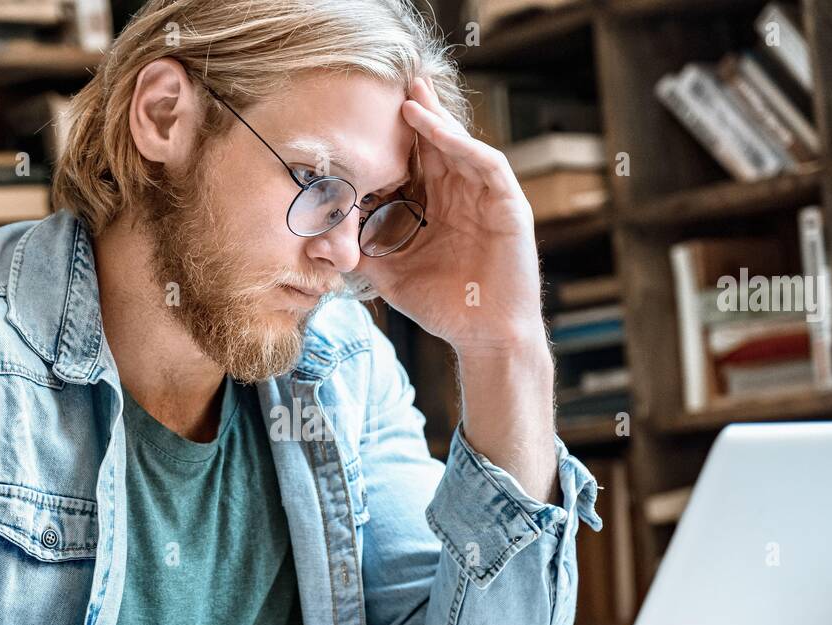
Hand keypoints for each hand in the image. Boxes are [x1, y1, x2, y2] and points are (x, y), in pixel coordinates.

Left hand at [355, 76, 544, 356]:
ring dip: (436, 121)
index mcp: (441, 208)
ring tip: (410, 97)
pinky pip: (486, 164)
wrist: (484, 338)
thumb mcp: (392, 275)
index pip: (418, 161)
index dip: (397, 136)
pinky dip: (461, 145)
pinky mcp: (509, 206)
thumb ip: (363, 253)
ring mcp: (488, 199)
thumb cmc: (444, 308)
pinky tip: (435, 132)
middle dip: (418, 112)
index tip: (368, 112)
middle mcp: (465, 196)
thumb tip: (322, 239)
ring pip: (462, 146)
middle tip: (394, 80)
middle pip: (440, 143)